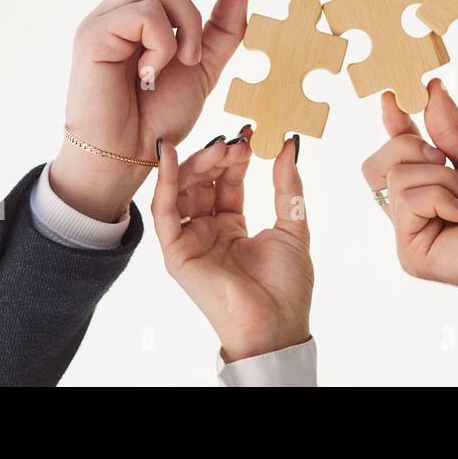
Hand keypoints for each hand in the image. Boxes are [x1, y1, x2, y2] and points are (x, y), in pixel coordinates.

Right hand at [50, 0, 250, 222]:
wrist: (127, 157)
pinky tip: (152, 74)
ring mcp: (101, 21)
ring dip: (188, 21)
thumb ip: (222, 29)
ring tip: (187, 61)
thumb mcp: (204, 67)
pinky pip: (143, 14)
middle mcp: (115, 10)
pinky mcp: (92, 36)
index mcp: (137, 14)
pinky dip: (164, 43)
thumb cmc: (157, 116)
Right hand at [152, 134, 312, 361]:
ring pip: (182, 190)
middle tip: (237, 139)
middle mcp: (207, 231)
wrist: (276, 324)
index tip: (251, 134)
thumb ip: (288, 187)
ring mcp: (190, 241)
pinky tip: (172, 154)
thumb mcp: (293, 226)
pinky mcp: (176, 253)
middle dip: (218, 157)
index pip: (227, 182)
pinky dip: (165, 181)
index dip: (236, 157)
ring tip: (221, 146)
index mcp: (232, 226)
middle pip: (203, 182)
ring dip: (198, 163)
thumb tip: (290, 146)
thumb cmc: (287, 286)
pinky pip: (164, 211)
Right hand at [364, 80, 457, 338]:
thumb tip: (431, 89)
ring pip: (396, 176)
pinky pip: (408, 200)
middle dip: (410, 146)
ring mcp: (409, 232)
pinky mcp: (411, 252)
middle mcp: (412, 211)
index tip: (392, 95)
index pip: (395, 152)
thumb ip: (449, 128)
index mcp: (427, 187)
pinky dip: (441, 197)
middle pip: (380, 162)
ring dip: (443, 178)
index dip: (391, 123)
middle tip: (443, 157)